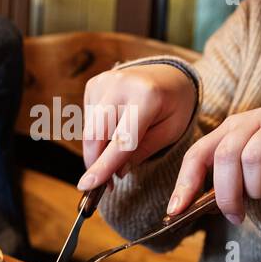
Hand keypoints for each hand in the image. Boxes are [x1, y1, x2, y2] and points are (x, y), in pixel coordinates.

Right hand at [76, 64, 197, 190]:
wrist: (170, 75)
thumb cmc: (173, 107)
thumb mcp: (170, 132)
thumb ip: (143, 151)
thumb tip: (117, 172)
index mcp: (147, 97)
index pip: (121, 139)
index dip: (104, 165)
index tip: (87, 186)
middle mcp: (121, 84)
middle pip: (96, 135)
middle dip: (96, 163)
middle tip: (106, 184)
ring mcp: (104, 81)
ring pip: (89, 130)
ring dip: (98, 150)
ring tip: (117, 153)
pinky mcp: (94, 83)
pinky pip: (88, 120)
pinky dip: (98, 134)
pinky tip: (115, 129)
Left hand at [166, 108, 260, 224]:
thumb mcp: (249, 163)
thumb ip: (226, 178)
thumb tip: (193, 208)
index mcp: (231, 128)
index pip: (199, 153)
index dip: (185, 183)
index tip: (176, 211)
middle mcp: (252, 119)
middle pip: (225, 156)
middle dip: (228, 194)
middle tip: (237, 215)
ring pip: (253, 159)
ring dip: (259, 187)